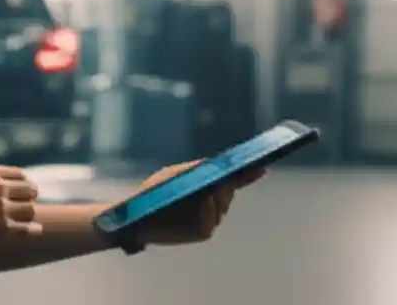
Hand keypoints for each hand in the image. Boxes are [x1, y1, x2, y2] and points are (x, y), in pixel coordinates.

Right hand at [0, 163, 40, 252]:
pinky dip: (32, 229)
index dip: (23, 185)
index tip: (22, 193)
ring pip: (31, 209)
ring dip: (28, 215)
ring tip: (24, 220)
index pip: (20, 174)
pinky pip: (28, 227)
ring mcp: (0, 207)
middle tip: (24, 206)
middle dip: (28, 198)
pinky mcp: (1, 228)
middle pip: (30, 189)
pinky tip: (33, 230)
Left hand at [133, 161, 264, 245]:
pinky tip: (204, 204)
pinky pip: (211, 223)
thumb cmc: (154, 192)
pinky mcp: (200, 232)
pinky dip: (209, 212)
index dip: (247, 176)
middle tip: (224, 178)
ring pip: (222, 207)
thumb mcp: (173, 174)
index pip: (232, 181)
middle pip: (229, 193)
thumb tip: (213, 163)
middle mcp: (211, 203)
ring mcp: (207, 218)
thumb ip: (194, 168)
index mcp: (207, 187)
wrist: (136, 215)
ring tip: (208, 191)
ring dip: (217, 199)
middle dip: (227, 185)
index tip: (260, 168)